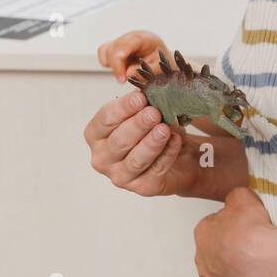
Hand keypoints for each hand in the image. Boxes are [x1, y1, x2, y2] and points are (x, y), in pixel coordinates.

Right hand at [84, 88, 205, 198]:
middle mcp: (102, 158)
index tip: (140, 97)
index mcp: (96, 135)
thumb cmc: (154, 130)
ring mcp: (120, 176)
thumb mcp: (149, 111)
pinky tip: (176, 140)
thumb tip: (147, 89)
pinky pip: (156, 170)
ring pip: (135, 159)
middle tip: (154, 113)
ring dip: (151, 143)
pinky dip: (167, 154)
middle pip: (119, 141)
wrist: (179, 156)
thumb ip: (144, 102)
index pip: (105, 119)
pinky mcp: (143, 188)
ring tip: (164, 129)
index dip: (123, 108)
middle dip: (137, 125)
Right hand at [97, 29, 168, 82]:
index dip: (120, 59)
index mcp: (144, 38)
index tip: (121, 75)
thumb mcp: (160, 67)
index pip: (127, 44)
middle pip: (114, 48)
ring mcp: (121, 41)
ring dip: (112, 65)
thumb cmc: (161, 61)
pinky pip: (103, 53)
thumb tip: (129, 74)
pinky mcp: (114, 46)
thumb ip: (147, 70)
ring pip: (106, 51)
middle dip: (116, 67)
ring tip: (125, 73)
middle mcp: (131, 37)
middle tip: (123, 80)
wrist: (160, 59)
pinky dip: (107, 63)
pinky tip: (119, 69)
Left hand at [194, 186, 272, 276]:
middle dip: (230, 243)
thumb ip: (235, 196)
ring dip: (233, 261)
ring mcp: (211, 275)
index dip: (231, 222)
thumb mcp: (242, 196)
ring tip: (253, 257)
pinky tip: (252, 271)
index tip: (243, 223)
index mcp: (202, 230)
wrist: (264, 259)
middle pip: (216, 245)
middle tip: (249, 240)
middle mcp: (201, 255)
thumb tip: (236, 199)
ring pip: (221, 265)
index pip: (214, 222)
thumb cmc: (251, 231)